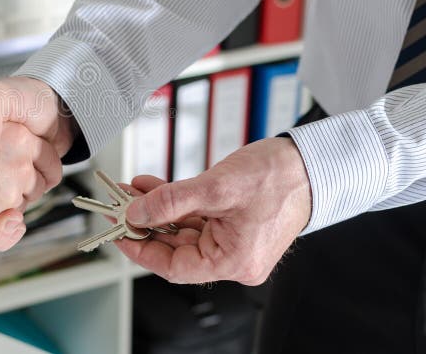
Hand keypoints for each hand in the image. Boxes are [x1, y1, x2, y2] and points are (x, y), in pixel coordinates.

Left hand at [115, 138, 311, 284]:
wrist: (309, 162)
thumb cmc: (279, 177)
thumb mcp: (216, 187)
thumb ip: (172, 201)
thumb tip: (137, 213)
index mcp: (234, 262)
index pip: (174, 266)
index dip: (142, 249)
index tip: (119, 232)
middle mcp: (233, 258)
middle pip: (176, 248)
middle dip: (145, 223)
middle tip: (120, 204)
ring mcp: (232, 241)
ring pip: (182, 230)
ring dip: (156, 209)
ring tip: (132, 190)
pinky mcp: (231, 224)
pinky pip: (195, 218)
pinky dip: (174, 203)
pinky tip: (152, 187)